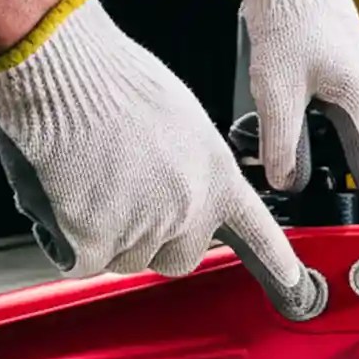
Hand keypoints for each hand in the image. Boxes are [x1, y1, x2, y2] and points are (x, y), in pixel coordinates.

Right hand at [0, 0, 324, 320]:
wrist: (67, 74)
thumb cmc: (112, 82)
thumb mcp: (180, 121)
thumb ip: (189, 166)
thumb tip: (176, 185)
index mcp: (216, 174)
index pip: (256, 230)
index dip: (274, 261)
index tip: (292, 284)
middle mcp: (190, 207)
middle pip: (178, 259)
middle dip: (155, 244)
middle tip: (125, 200)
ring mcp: (147, 227)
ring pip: (125, 260)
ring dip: (105, 238)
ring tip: (90, 181)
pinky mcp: (100, 240)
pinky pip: (81, 262)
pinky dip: (68, 242)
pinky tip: (66, 196)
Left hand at [238, 0, 358, 230]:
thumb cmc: (290, 13)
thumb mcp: (277, 89)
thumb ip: (282, 143)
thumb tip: (287, 181)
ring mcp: (356, 84)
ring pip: (352, 141)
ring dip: (342, 170)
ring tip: (336, 201)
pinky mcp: (339, 76)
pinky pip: (339, 123)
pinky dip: (327, 145)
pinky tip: (309, 154)